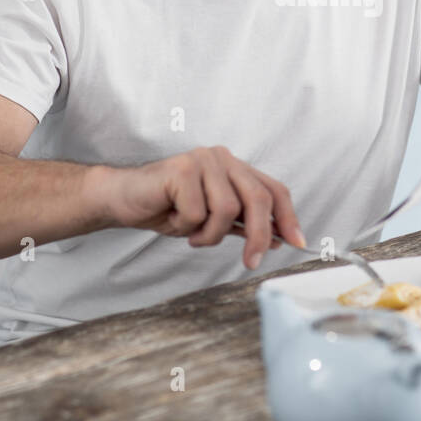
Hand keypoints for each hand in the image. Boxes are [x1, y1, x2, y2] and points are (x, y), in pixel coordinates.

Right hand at [111, 146, 304, 268]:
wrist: (123, 199)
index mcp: (235, 167)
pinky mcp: (183, 169)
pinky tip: (171, 218)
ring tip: (190, 233)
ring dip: (208, 233)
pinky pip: (198, 213)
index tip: (297, 244)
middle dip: (258, 236)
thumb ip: (243, 225)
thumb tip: (279, 239)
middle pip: (258, 198)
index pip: (273, 189)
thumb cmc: (167, 208)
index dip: (288, 217)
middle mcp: (223, 158)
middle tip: (250, 262)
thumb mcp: (212, 221)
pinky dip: (186, 227)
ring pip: (227, 209)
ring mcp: (203, 160)